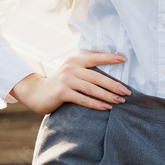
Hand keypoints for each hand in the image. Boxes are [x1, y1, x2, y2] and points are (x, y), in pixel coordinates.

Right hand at [10, 50, 132, 114]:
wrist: (36, 93)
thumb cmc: (60, 83)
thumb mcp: (71, 71)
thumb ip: (86, 69)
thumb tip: (109, 70)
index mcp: (75, 60)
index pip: (96, 57)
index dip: (110, 58)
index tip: (124, 59)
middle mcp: (71, 68)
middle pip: (97, 76)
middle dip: (114, 85)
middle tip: (128, 92)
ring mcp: (66, 80)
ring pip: (92, 88)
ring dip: (108, 96)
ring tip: (120, 101)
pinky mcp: (62, 92)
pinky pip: (83, 99)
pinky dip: (96, 104)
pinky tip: (106, 108)